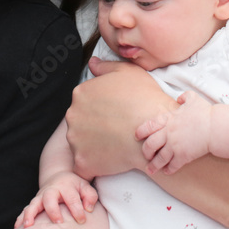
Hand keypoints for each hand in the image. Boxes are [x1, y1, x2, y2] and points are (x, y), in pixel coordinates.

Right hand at [14, 171, 97, 227]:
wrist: (59, 177)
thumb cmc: (74, 186)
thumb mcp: (85, 187)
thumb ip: (90, 196)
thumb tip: (88, 208)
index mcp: (65, 186)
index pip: (71, 198)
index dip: (77, 209)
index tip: (82, 220)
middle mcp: (51, 190)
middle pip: (49, 198)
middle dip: (53, 210)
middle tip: (58, 222)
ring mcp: (41, 196)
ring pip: (33, 203)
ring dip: (30, 214)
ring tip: (29, 225)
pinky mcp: (35, 203)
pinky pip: (25, 209)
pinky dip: (21, 217)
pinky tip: (18, 226)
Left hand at [65, 57, 176, 178]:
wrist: (156, 131)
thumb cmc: (144, 99)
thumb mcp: (127, 72)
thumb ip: (105, 67)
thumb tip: (92, 63)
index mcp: (81, 93)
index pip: (84, 102)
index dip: (99, 109)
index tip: (113, 114)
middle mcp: (72, 115)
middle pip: (79, 122)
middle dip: (92, 126)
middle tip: (114, 129)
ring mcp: (75, 140)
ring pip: (79, 144)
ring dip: (92, 145)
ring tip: (114, 144)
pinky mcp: (82, 162)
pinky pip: (83, 165)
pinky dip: (92, 164)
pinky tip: (109, 160)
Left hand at [136, 90, 211, 174]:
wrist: (215, 127)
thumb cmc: (205, 113)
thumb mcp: (193, 98)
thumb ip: (184, 97)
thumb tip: (179, 98)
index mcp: (168, 119)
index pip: (148, 126)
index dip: (141, 132)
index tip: (137, 136)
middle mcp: (168, 133)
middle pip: (150, 145)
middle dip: (146, 152)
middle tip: (146, 155)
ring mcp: (175, 146)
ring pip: (159, 158)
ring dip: (154, 165)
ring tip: (151, 170)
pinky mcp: (183, 156)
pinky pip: (172, 165)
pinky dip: (168, 170)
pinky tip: (167, 172)